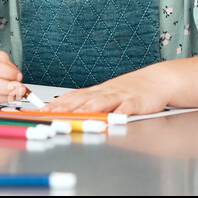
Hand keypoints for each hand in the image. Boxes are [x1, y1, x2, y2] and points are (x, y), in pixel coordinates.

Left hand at [46, 69, 171, 115]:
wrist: (156, 80)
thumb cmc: (129, 90)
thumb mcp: (106, 94)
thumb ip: (88, 102)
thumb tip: (66, 108)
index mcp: (96, 92)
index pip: (72, 98)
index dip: (56, 105)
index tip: (40, 112)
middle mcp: (105, 93)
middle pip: (82, 100)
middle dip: (65, 108)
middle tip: (49, 115)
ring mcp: (120, 96)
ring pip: (102, 102)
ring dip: (88, 109)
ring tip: (76, 116)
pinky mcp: (137, 102)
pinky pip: (127, 107)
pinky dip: (120, 112)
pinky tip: (114, 117)